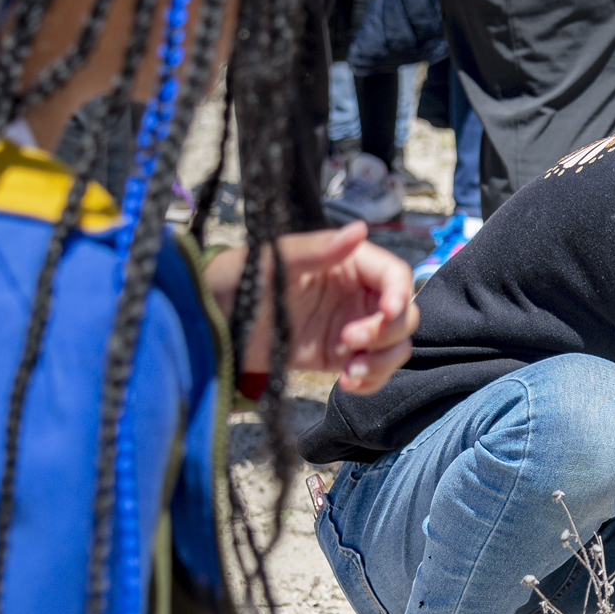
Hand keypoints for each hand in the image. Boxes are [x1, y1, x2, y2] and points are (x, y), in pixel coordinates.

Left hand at [200, 224, 417, 392]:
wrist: (211, 322)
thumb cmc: (238, 279)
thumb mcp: (275, 260)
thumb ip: (318, 249)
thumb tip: (360, 230)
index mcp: (348, 263)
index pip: (395, 276)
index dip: (399, 294)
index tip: (387, 312)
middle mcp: (356, 295)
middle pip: (402, 315)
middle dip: (385, 332)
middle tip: (349, 341)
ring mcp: (350, 328)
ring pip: (394, 347)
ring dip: (381, 363)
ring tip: (349, 372)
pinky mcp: (338, 358)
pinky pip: (372, 372)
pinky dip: (369, 381)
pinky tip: (346, 383)